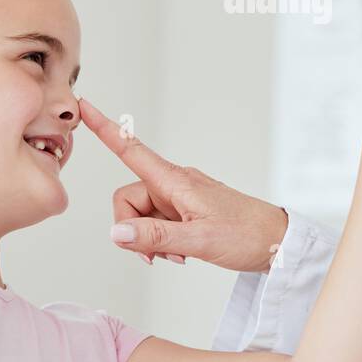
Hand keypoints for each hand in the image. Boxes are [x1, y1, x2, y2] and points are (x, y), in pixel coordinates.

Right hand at [79, 98, 288, 271]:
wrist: (277, 242)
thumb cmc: (246, 234)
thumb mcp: (200, 240)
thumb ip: (155, 237)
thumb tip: (116, 233)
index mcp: (176, 181)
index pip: (131, 150)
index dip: (105, 129)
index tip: (84, 106)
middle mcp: (174, 185)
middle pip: (128, 198)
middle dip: (131, 229)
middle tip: (154, 256)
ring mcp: (180, 199)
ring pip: (141, 215)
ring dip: (148, 240)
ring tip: (176, 255)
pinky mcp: (186, 212)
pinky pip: (157, 224)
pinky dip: (160, 242)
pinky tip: (180, 254)